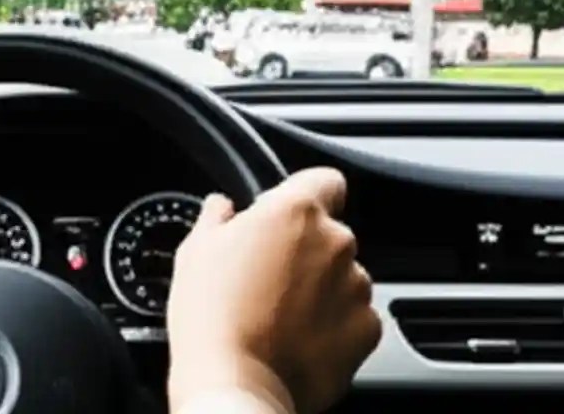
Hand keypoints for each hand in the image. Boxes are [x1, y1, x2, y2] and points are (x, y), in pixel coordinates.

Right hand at [167, 168, 380, 413]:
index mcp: (296, 211)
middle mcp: (336, 242)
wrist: (236, 383)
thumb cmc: (211, 316)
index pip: (325, 180)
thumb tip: (222, 206)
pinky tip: (299, 340)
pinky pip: (355, 317)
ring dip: (322, 289)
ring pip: (344, 277)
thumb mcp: (196, 252)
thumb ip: (217, 217)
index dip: (306, 195)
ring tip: (281, 317)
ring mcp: (356, 286)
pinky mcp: (367, 329)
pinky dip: (335, 326)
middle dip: (306, 251)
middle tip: (268, 279)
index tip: (285, 217)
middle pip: (330, 234)